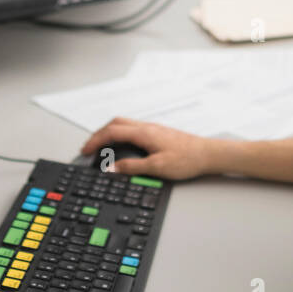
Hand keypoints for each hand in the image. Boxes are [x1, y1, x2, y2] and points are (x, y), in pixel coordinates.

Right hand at [80, 117, 212, 180]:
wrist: (207, 154)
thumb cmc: (187, 159)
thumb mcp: (157, 167)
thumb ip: (132, 167)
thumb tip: (112, 168)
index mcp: (143, 133)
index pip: (111, 132)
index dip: (95, 140)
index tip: (85, 150)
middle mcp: (146, 127)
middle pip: (115, 123)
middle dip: (98, 134)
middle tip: (89, 147)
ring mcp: (152, 129)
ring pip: (123, 124)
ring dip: (109, 133)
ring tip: (101, 146)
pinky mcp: (158, 133)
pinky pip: (132, 129)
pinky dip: (120, 135)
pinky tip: (122, 146)